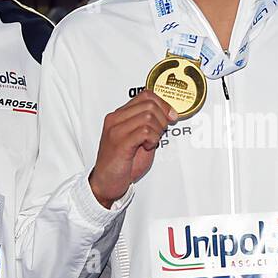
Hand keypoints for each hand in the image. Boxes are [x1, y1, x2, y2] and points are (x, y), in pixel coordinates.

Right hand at [88, 91, 176, 208]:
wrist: (106, 183)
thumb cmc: (121, 163)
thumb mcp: (137, 139)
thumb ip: (148, 125)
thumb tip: (167, 115)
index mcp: (119, 115)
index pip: (145, 95)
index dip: (163, 104)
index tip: (171, 116)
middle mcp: (115, 119)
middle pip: (149, 104)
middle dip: (162, 118)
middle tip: (159, 133)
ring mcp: (116, 130)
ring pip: (148, 116)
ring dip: (157, 130)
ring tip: (151, 142)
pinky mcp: (120, 143)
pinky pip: (145, 131)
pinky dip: (152, 139)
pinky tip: (147, 146)